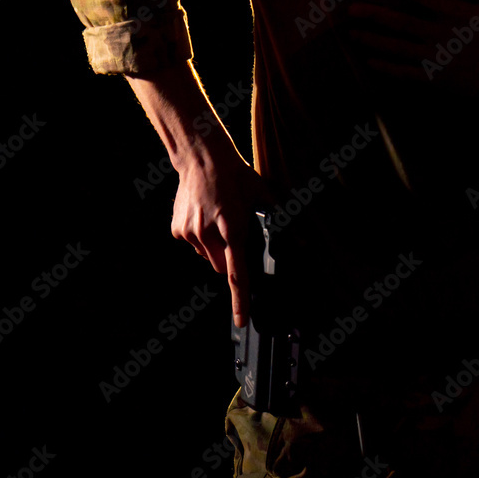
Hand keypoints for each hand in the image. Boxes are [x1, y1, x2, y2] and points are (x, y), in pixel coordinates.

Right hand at [170, 152, 272, 327]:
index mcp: (232, 228)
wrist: (202, 157)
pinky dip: (202, 239)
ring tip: (220, 219)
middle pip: (223, 269)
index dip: (241, 299)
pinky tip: (207, 216)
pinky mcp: (177, 229)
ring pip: (208, 258)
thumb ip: (279, 222)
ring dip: (216, 248)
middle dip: (232, 260)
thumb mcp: (263, 197)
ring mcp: (190, 232)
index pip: (237, 273)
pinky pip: (194, 246)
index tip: (242, 319)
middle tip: (236, 235)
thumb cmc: (237, 176)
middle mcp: (208, 234)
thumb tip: (301, 243)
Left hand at [348, 0, 478, 100]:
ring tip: (353, 35)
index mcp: (455, 13)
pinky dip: (387, 68)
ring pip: (397, 48)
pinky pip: (405, 74)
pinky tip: (371, 62)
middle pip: (399, 22)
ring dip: (373, 41)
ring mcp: (437, 59)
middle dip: (373, 15)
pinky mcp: (436, 80)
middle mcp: (441, 35)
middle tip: (350, 11)